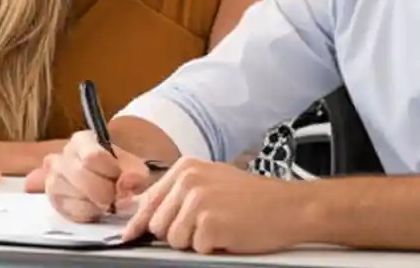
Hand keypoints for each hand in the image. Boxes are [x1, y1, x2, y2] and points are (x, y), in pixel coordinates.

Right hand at [41, 130, 149, 221]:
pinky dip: (89, 214)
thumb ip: (134, 173)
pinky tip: (97, 208)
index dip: (110, 171)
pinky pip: (71, 212)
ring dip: (97, 203)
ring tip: (108, 202)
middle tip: (117, 196)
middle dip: (105, 190)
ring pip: (74, 195)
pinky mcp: (55, 202)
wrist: (108, 182)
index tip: (121, 177)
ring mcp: (54, 180)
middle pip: (81, 175)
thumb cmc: (119, 169)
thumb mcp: (133, 165)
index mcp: (81, 141)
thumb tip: (127, 184)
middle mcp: (62, 157)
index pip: (92, 156)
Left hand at [123, 157, 306, 253]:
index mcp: (186, 168)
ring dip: (196, 242)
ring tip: (221, 227)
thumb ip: (180, 193)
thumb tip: (146, 214)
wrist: (289, 206)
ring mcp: (198, 202)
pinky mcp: (210, 224)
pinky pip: (197, 250)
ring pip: (174, 240)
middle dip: (178, 233)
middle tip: (207, 225)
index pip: (149, 201)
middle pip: (158, 225)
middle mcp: (188, 181)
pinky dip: (213, 248)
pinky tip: (230, 234)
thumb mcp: (212, 182)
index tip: (130, 235)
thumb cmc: (255, 198)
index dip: (139, 223)